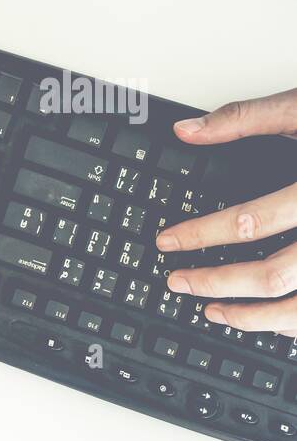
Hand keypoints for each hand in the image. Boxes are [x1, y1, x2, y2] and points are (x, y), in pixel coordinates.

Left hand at [156, 88, 296, 333]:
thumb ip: (247, 118)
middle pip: (274, 275)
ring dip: (255, 319)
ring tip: (214, 312)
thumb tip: (186, 129)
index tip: (167, 243)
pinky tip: (273, 322)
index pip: (250, 223)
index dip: (199, 237)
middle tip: (178, 281)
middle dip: (216, 283)